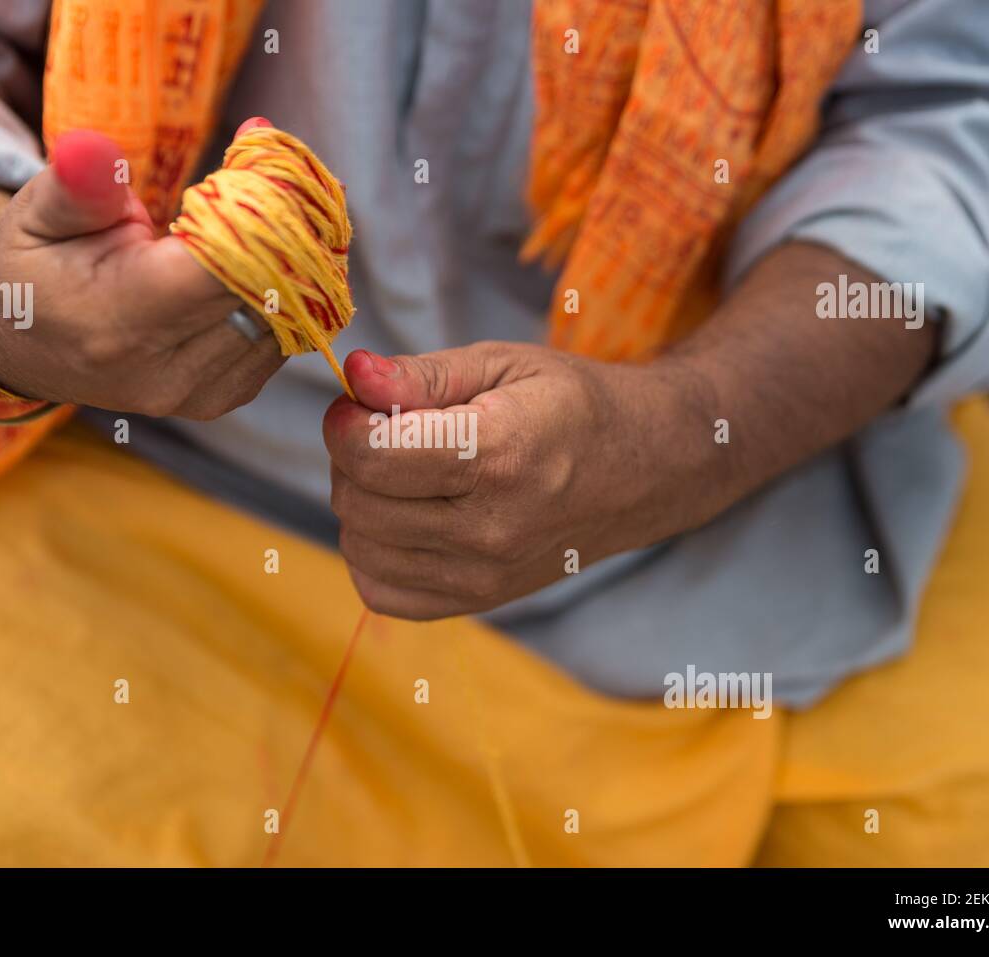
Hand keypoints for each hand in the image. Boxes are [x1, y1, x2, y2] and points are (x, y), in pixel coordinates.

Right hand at [0, 124, 284, 417]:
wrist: (25, 346)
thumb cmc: (34, 267)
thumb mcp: (36, 215)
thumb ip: (79, 186)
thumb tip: (97, 149)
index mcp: (119, 322)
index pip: (223, 265)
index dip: (256, 205)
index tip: (257, 151)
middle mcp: (166, 371)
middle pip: (264, 287)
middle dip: (282, 221)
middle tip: (277, 168)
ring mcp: (200, 393)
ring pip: (285, 313)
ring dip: (291, 256)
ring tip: (266, 209)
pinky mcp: (224, 396)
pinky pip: (282, 335)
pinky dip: (280, 290)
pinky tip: (257, 257)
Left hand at [322, 342, 694, 618]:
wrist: (642, 471)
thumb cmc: (570, 405)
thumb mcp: (502, 364)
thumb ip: (421, 374)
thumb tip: (354, 375)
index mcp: (500, 456)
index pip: (373, 456)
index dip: (346, 422)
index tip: (360, 403)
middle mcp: (491, 528)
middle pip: (359, 501)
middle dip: (351, 457)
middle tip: (383, 431)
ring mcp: (484, 575)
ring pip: (361, 546)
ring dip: (359, 502)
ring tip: (399, 471)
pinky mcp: (477, 601)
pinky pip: (380, 589)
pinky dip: (373, 552)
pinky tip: (402, 515)